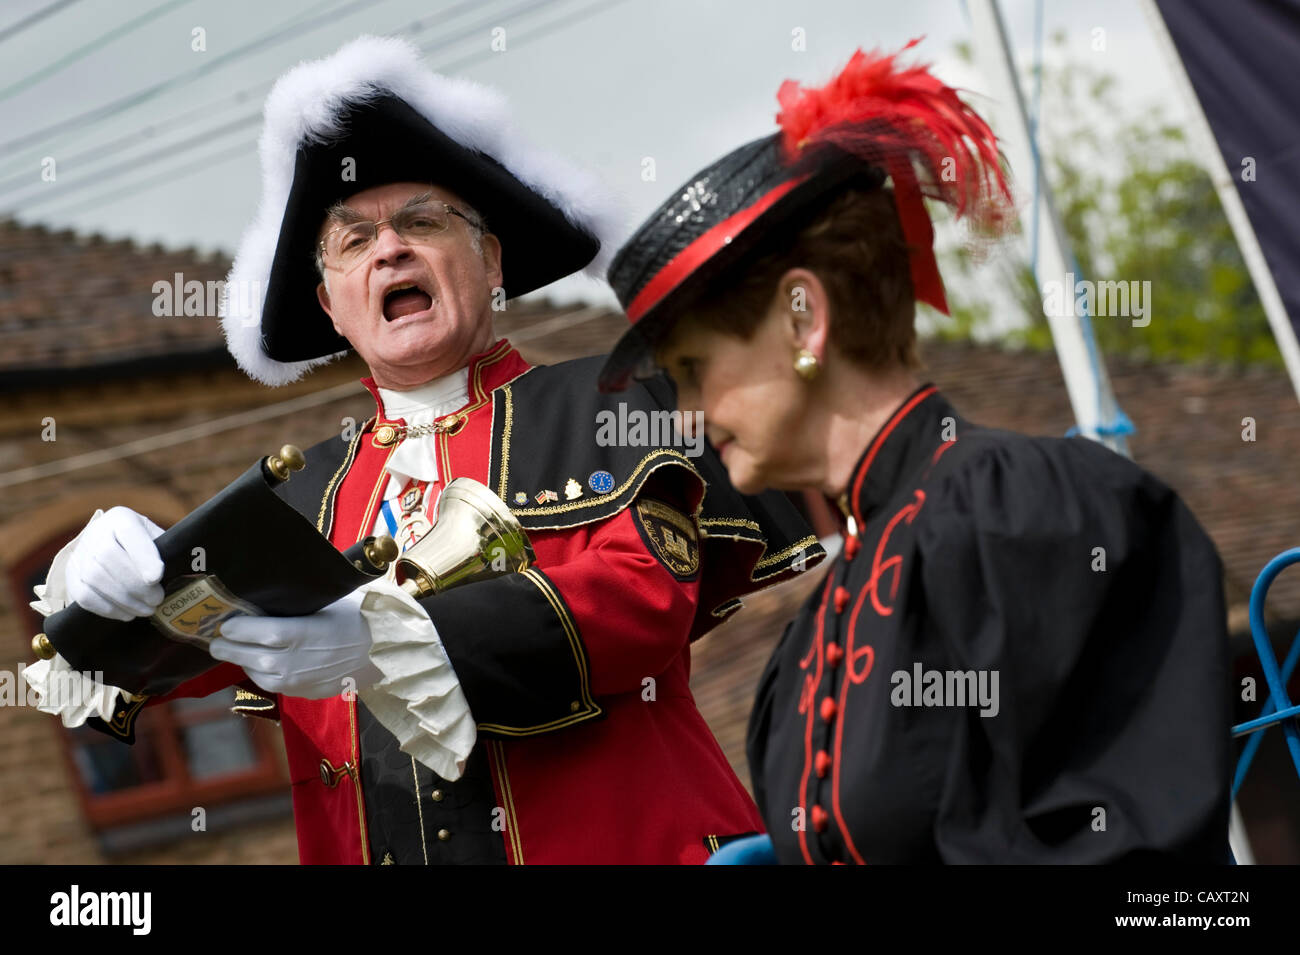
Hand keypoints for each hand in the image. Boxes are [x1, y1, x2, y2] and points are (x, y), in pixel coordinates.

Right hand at [65, 507, 165, 620]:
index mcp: (121, 518)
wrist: (112, 547)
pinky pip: (84, 596)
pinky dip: (107, 609)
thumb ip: (167, 550)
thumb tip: (192, 566)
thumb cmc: (146, 546)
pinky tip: (127, 614)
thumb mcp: (158, 539)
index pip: (130, 533)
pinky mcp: (71, 575)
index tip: (156, 577)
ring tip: (146, 610)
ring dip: (124, 600)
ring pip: (95, 579)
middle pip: (108, 559)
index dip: (142, 556)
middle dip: (135, 585)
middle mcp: (96, 532)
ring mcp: (80, 554)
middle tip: (157, 600)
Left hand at [209, 590, 381, 699]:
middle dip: (227, 647)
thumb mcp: (333, 599)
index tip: (225, 621)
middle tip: (215, 639)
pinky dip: (262, 674)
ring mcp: (300, 681)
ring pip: (258, 675)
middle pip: (249, 657)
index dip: (235, 628)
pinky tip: (261, 663)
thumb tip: (273, 591)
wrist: (390, 652)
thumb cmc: (363, 617)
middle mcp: (296, 662)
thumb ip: (301, 600)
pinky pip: (275, 685)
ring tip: (234, 650)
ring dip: (243, 662)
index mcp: (302, 634)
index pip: (255, 632)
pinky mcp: (306, 693)